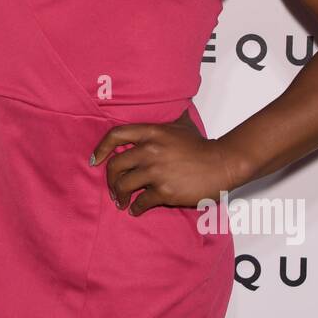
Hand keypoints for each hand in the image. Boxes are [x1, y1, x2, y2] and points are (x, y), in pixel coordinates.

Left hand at [90, 108, 235, 216]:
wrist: (222, 164)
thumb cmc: (202, 146)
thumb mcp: (183, 125)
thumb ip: (172, 120)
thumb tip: (178, 107)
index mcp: (151, 133)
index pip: (115, 135)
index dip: (101, 148)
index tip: (96, 160)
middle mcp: (150, 150)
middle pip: (116, 165)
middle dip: (110, 179)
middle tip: (113, 188)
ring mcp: (156, 171)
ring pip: (124, 185)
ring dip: (120, 196)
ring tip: (122, 202)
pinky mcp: (164, 191)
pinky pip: (142, 202)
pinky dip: (136, 208)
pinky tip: (137, 210)